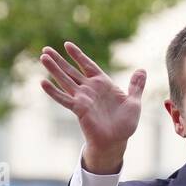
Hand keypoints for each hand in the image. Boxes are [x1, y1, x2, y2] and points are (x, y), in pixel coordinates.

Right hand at [39, 41, 145, 169]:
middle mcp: (90, 89)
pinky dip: (53, 91)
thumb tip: (142, 70)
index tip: (67, 45)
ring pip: (65, 81)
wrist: (118, 141)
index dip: (78, 56)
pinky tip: (43, 82)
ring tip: (43, 58)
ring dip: (54, 70)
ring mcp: (82, 98)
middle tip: (45, 49)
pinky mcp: (78, 109)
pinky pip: (64, 98)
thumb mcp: (133, 102)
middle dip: (59, 60)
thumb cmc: (125, 123)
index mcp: (102, 84)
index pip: (87, 65)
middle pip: (71, 71)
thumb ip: (135, 86)